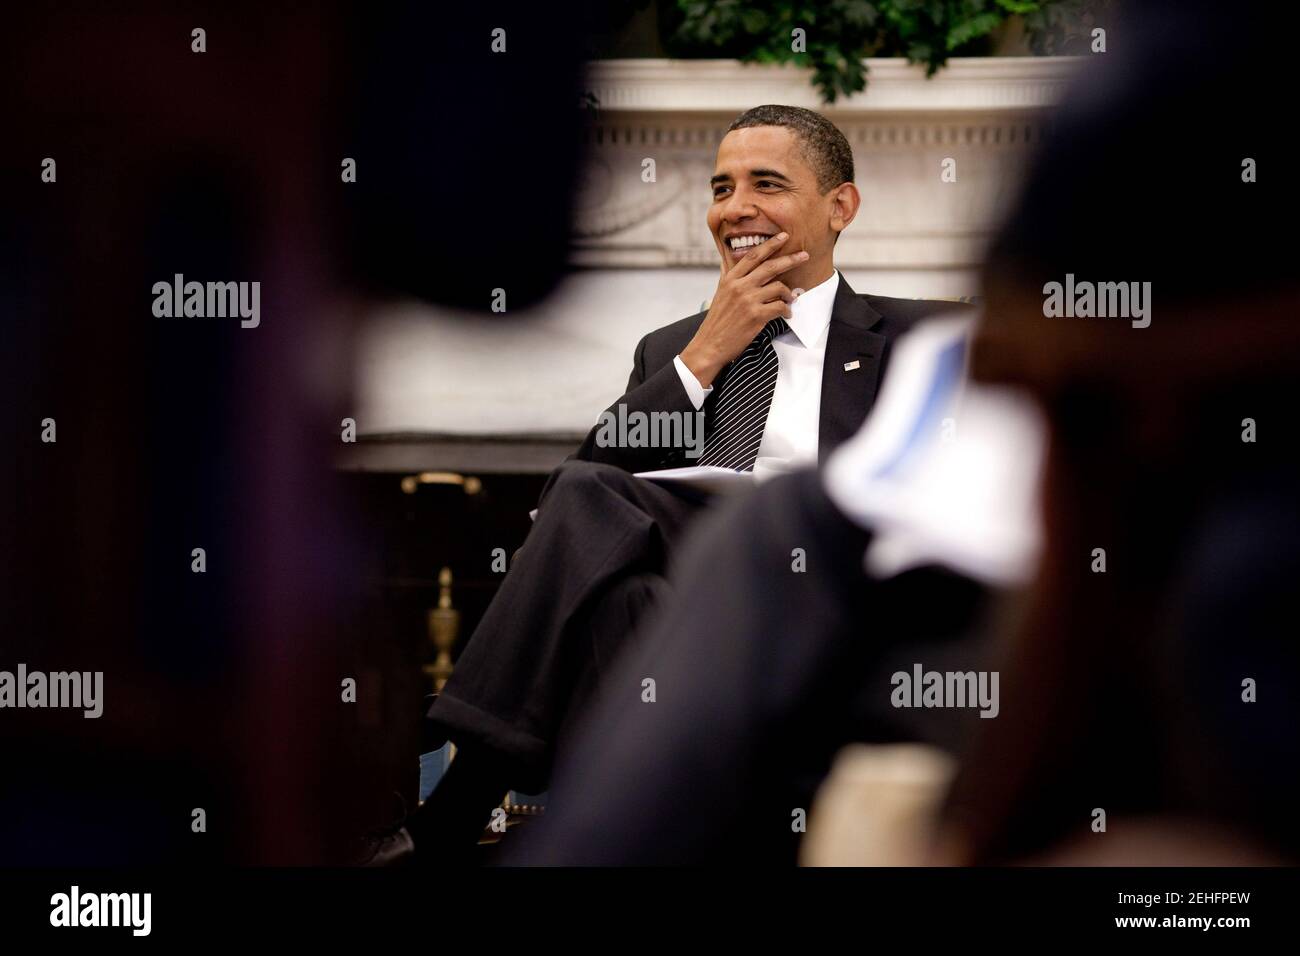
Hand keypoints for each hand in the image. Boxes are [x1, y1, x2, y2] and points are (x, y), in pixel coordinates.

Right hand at [680, 233, 808, 386]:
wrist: (710, 344)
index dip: (770, 245)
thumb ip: (728, 276)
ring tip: (792, 298)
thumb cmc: (717, 321)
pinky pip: (780, 307)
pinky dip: (787, 310)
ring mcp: (748, 301)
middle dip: (790, 259)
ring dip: (789, 293)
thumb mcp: (720, 292)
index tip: (783, 237)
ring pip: (779, 287)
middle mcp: (739, 286)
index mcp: (731, 279)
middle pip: (770, 267)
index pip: (753, 256)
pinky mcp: (756, 316)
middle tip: (804, 255)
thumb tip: (728, 260)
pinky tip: (787, 313)